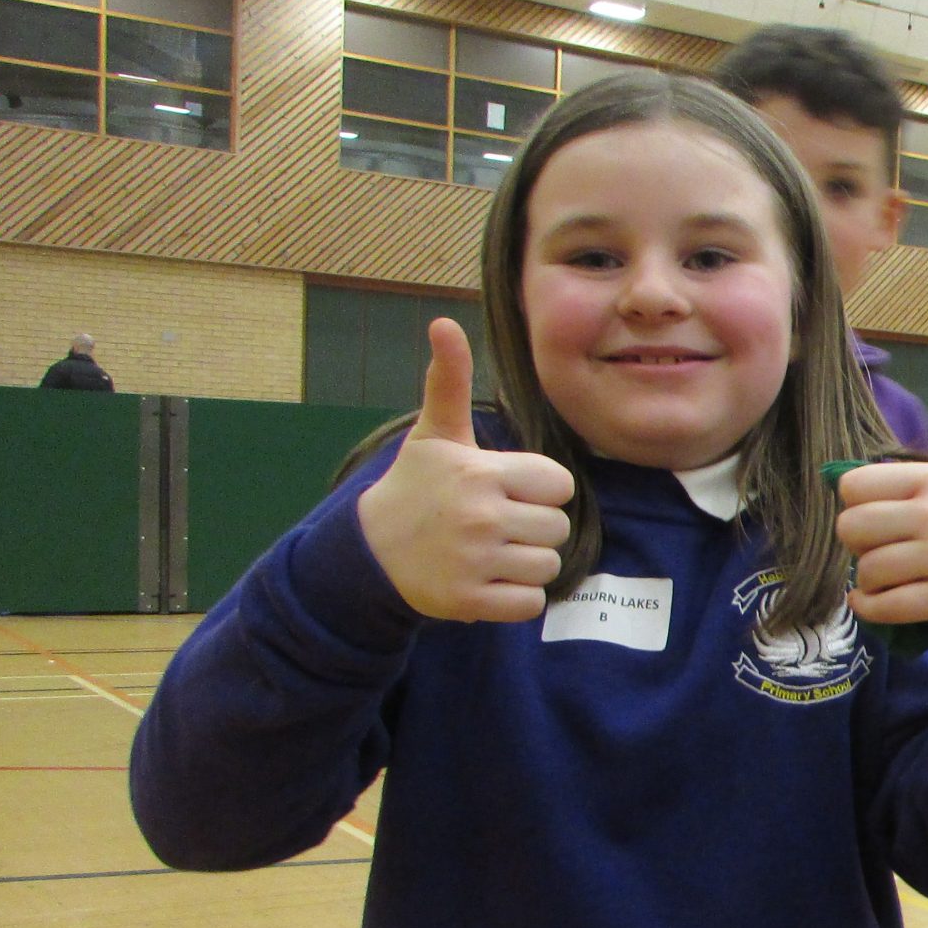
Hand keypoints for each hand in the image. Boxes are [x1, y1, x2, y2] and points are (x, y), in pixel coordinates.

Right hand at [355, 318, 574, 622]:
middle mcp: (481, 517)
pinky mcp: (469, 602)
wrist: (369, 551)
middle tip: (498, 525)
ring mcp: (475, 562)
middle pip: (556, 528)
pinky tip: (488, 580)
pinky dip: (516, 598)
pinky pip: (529, 604)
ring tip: (492, 553)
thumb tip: (444, 323)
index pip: (558, 485)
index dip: (540, 490)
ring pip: (547, 566)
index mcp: (481, 473)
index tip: (509, 491)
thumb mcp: (434, 433)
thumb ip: (449, 381)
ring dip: (526, 564)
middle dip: (535, 528)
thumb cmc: (414, 486)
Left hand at [834, 351, 927, 626]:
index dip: (856, 502)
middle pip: (852, 528)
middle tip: (878, 546)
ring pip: (868, 570)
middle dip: (857, 542)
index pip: (856, 486)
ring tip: (887, 574)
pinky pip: (886, 605)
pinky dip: (871, 607)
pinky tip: (877, 600)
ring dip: (867, 579)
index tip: (878, 512)